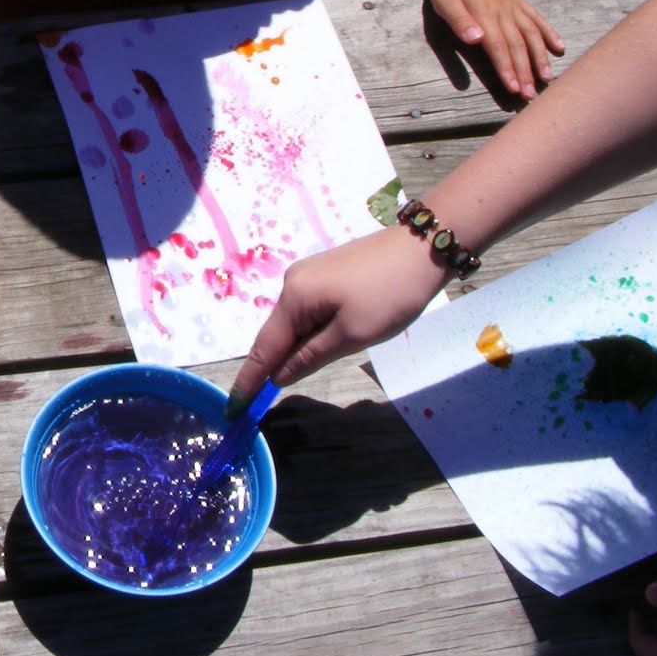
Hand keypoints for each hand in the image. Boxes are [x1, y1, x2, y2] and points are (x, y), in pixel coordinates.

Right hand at [228, 226, 448, 406]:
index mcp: (294, 298)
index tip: (234, 408)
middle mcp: (292, 283)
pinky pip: (307, 310)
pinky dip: (309, 332)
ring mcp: (308, 275)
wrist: (422, 247)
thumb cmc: (389, 294)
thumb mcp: (352, 335)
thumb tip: (278, 376)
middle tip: (270, 398)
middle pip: (277, 334)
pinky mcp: (325, 274)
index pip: (264, 348)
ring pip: (294, 323)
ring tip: (314, 366)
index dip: (250, 380)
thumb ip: (310, 357)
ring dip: (297, 348)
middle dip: (275, 365)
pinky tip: (326, 340)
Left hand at [427, 0, 563, 99]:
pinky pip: (537, 19)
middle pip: (518, 47)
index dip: (507, 69)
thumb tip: (476, 40)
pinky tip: (559, 47)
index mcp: (486, 16)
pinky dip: (549, 33)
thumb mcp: (445, 1)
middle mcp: (505, 13)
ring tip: (547, 78)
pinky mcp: (518, 2)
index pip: (499, 48)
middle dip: (525, 72)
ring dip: (540, 58)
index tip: (514, 88)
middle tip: (530, 95)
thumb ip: (460, 22)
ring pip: (532, 35)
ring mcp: (513, 7)